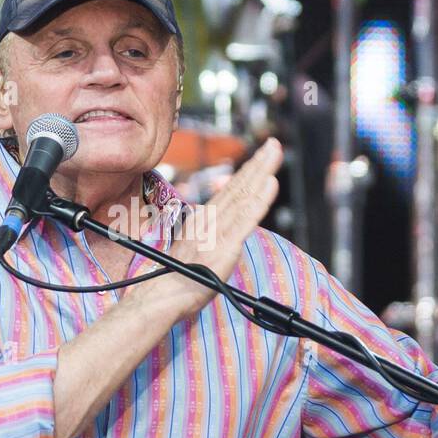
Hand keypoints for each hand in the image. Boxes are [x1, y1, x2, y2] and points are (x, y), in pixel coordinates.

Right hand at [139, 138, 281, 318]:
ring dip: (262, 172)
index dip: (247, 172)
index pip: (230, 191)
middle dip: (258, 163)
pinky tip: (271, 184)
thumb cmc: (175, 277)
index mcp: (203, 220)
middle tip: (274, 143)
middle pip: (238, 186)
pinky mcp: (225, 245)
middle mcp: (210, 220)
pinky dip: (260, 199)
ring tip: (275, 152)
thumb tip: (215, 229)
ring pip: (244, 195)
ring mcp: (218, 231)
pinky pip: (247, 218)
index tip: (262, 156)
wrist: (162, 294)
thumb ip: (205, 236)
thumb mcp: (191, 248)